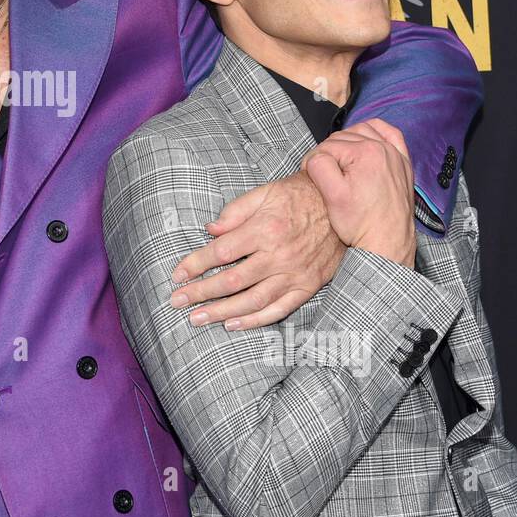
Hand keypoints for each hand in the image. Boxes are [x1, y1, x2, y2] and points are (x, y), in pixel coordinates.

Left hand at [168, 171, 346, 329]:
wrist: (340, 203)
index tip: (177, 275)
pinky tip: (233, 324)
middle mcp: (278, 255)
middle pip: (232, 281)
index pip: (220, 253)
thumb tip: (209, 230)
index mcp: (264, 229)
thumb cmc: (297, 196)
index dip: (195, 265)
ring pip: (252, 300)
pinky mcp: (308, 286)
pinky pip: (279, 310)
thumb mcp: (264, 192)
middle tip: (177, 302)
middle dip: (200, 293)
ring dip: (222, 312)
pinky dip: (255, 320)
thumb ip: (235, 211)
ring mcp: (294, 274)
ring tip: (197, 318)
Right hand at [304, 118, 415, 267]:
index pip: (326, 147)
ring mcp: (395, 155)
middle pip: (342, 138)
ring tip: (339, 161)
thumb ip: (318, 166)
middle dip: (329, 153)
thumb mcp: (331, 195)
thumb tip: (314, 157)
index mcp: (366, 153)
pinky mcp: (403, 164)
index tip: (311, 178)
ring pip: (363, 131)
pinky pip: (390, 134)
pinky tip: (367, 139)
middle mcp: (384, 149)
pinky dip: (377, 132)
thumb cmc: (362, 224)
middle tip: (322, 174)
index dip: (313, 162)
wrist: (387, 243)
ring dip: (348, 141)